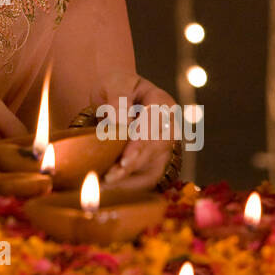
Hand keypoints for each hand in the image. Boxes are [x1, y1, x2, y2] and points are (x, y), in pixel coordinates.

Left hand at [94, 73, 180, 190]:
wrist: (117, 94)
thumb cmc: (117, 86)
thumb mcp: (114, 84)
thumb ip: (118, 100)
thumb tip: (119, 124)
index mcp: (163, 104)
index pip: (154, 126)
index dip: (140, 144)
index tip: (124, 160)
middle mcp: (169, 127)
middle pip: (155, 150)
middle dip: (132, 165)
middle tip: (109, 178)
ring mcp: (165, 146)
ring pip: (154, 168)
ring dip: (130, 180)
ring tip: (105, 186)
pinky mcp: (156, 161)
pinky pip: (147, 179)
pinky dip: (130, 186)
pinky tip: (110, 189)